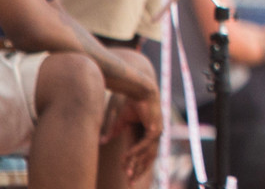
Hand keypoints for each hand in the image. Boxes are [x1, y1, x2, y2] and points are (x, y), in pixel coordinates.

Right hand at [102, 60, 160, 180]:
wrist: (139, 90)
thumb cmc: (131, 103)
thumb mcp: (120, 122)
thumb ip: (114, 132)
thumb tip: (102, 142)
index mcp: (147, 134)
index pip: (142, 154)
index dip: (134, 165)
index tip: (127, 177)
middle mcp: (154, 135)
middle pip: (147, 158)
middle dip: (138, 170)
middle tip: (130, 183)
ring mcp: (156, 132)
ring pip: (147, 154)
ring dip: (136, 164)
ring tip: (127, 174)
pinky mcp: (155, 128)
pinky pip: (145, 144)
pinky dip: (135, 151)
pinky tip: (126, 158)